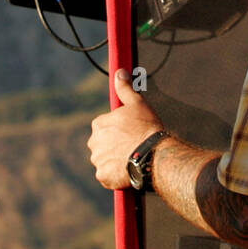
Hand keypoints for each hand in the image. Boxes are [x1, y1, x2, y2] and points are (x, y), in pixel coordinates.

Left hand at [88, 69, 163, 189]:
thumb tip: (119, 72)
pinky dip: (115, 176)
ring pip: (104, 161)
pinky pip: (107, 177)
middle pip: (102, 145)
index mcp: (99, 124)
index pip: (104, 127)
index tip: (130, 134)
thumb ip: (125, 88)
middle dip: (113, 147)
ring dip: (113, 161)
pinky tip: (127, 171)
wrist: (153, 154)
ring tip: (131, 160)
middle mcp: (94, 142)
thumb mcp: (137, 103)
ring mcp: (98, 161)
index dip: (117, 131)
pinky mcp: (103, 177)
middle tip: (131, 148)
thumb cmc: (146, 127)